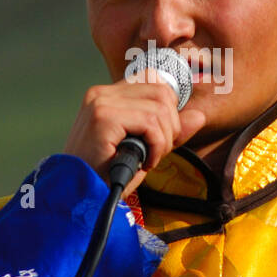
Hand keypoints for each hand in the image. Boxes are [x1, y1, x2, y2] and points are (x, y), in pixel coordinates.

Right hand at [64, 68, 206, 196]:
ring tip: (148, 159)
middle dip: (170, 125)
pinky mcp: (103, 117)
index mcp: (107, 95)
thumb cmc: (105, 175)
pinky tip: (144, 162)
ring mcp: (101, 102)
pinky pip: (150, 122)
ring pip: (160, 107)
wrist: (78, 196)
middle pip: (162, 91)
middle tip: (156, 152)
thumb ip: (169, 130)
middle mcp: (102, 93)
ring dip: (163, 139)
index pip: (153, 80)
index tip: (161, 137)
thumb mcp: (144, 149)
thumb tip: (199, 116)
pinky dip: (156, 145)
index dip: (168, 108)